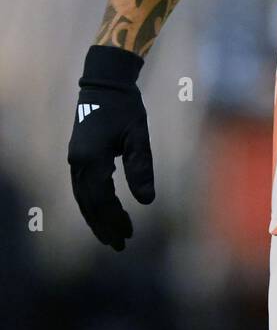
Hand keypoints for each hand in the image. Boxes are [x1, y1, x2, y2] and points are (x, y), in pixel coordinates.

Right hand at [68, 46, 154, 250]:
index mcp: (92, 160)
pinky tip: (103, 213)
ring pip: (83, 199)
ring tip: (111, 236)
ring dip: (96, 218)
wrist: (104, 85)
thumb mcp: (138, 136)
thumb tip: (147, 201)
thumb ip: (141, 168)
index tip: (129, 236)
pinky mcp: (78, 158)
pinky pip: (82, 189)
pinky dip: (92, 204)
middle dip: (104, 226)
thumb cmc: (126, 108)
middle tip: (120, 245)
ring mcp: (75, 161)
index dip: (115, 220)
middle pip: (89, 204)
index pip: (102, 200)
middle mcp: (78, 163)